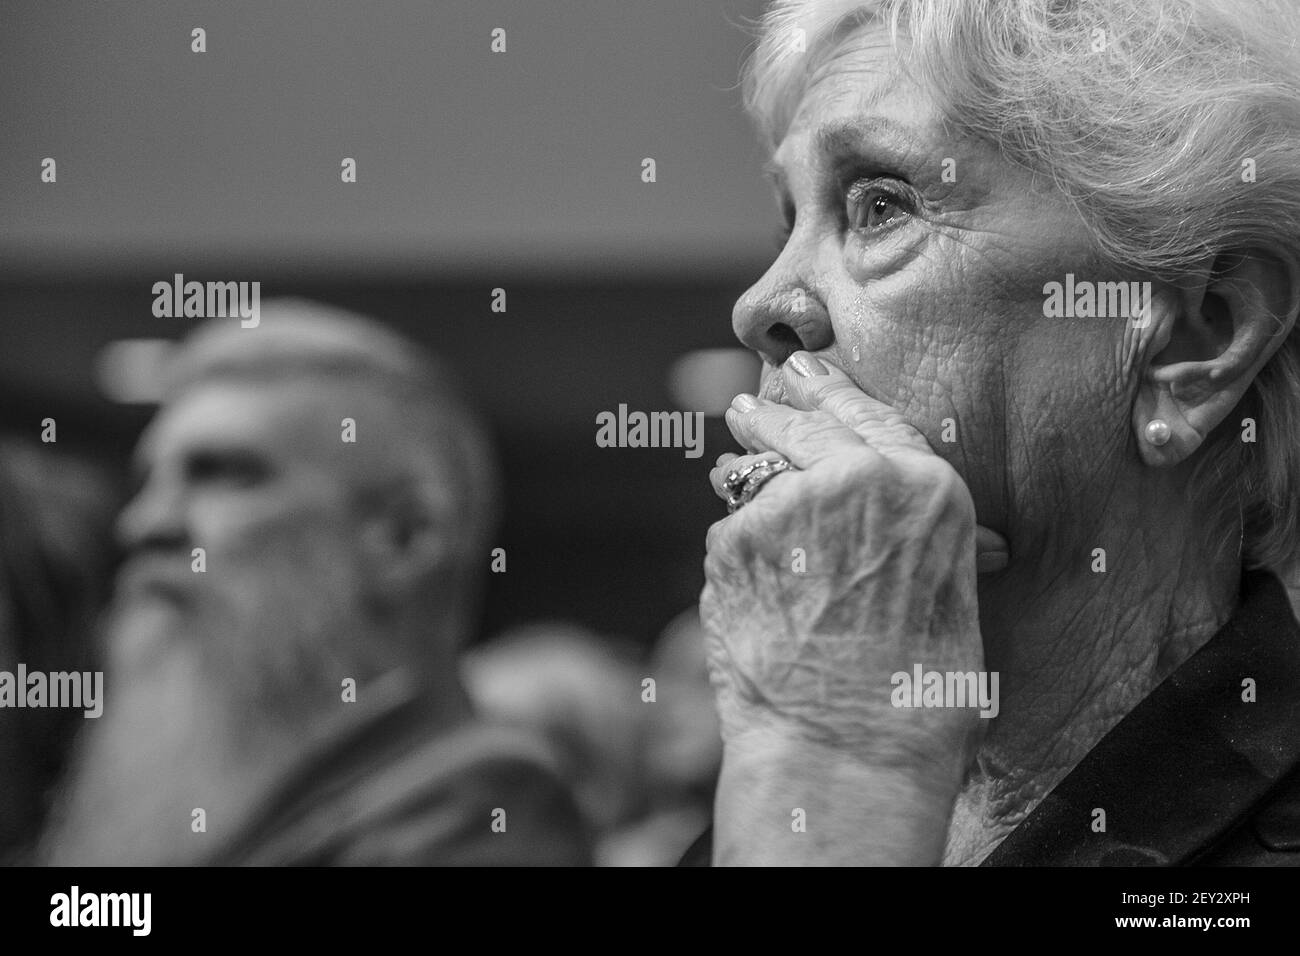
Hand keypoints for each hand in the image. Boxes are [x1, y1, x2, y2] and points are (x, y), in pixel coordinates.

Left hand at [703, 352, 1006, 793]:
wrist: (847, 752)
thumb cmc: (913, 696)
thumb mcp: (944, 593)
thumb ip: (905, 533)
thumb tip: (879, 509)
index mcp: (926, 486)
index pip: (870, 416)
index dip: (834, 391)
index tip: (804, 368)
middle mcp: (857, 477)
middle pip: (802, 426)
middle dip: (772, 415)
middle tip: (745, 406)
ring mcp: (789, 503)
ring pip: (758, 483)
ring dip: (750, 493)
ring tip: (736, 495)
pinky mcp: (734, 540)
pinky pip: (733, 537)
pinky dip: (738, 557)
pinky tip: (755, 596)